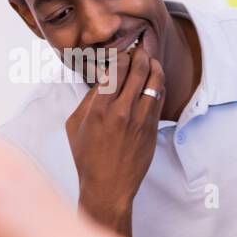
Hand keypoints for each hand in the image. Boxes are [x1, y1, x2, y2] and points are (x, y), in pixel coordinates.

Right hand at [65, 42, 164, 235]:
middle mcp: (123, 111)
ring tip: (150, 60)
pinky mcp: (152, 129)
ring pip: (155, 81)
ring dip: (154, 66)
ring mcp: (141, 120)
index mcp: (100, 108)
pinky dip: (159, 84)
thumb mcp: (76, 125)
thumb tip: (102, 78)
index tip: (121, 53)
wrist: (108, 187)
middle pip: (139, 69)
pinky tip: (155, 80)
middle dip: (140, 54)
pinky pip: (160, 98)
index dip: (122, 55)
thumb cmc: (87, 157)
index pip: (117, 68)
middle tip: (139, 49)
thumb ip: (88, 99)